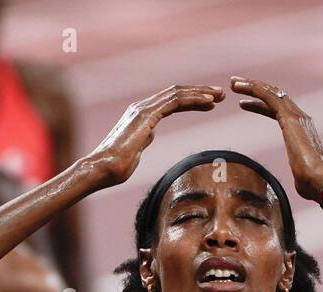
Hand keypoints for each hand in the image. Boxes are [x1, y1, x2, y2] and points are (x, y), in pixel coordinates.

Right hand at [85, 84, 225, 187]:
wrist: (103, 169)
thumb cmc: (116, 167)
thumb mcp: (135, 150)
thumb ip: (143, 139)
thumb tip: (148, 136)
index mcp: (140, 114)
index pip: (171, 101)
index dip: (192, 100)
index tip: (210, 104)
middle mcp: (141, 107)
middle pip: (176, 93)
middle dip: (200, 92)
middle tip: (220, 94)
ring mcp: (142, 109)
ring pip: (177, 94)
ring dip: (201, 94)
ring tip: (219, 96)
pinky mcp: (146, 115)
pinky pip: (174, 102)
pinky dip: (193, 101)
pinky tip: (209, 104)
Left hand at [231, 76, 322, 201]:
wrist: (320, 181)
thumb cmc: (311, 185)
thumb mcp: (300, 176)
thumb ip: (299, 173)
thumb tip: (300, 183)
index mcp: (303, 130)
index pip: (279, 110)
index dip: (261, 105)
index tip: (245, 103)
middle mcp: (301, 118)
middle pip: (276, 96)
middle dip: (256, 88)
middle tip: (237, 84)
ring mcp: (296, 116)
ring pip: (271, 93)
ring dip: (251, 85)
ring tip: (234, 83)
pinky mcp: (289, 117)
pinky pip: (269, 96)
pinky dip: (254, 89)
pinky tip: (240, 87)